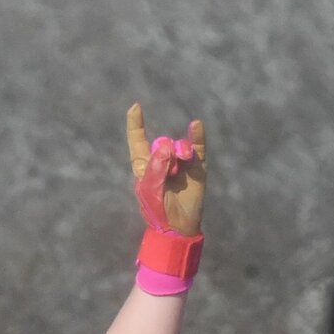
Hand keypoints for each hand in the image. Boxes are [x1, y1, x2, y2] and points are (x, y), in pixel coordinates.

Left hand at [127, 103, 205, 237]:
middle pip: (161, 143)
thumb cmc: (158, 210)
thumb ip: (155, 167)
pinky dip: (197, 136)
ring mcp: (179, 162)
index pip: (138, 141)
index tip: (135, 107)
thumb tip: (166, 146)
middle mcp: (161, 160)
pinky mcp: (196, 165)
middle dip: (165, 152)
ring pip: (179, 144)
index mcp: (144, 166)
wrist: (179, 226)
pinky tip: (196, 126)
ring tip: (182, 165)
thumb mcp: (150, 190)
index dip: (136, 125)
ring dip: (180, 151)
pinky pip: (197, 145)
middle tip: (169, 170)